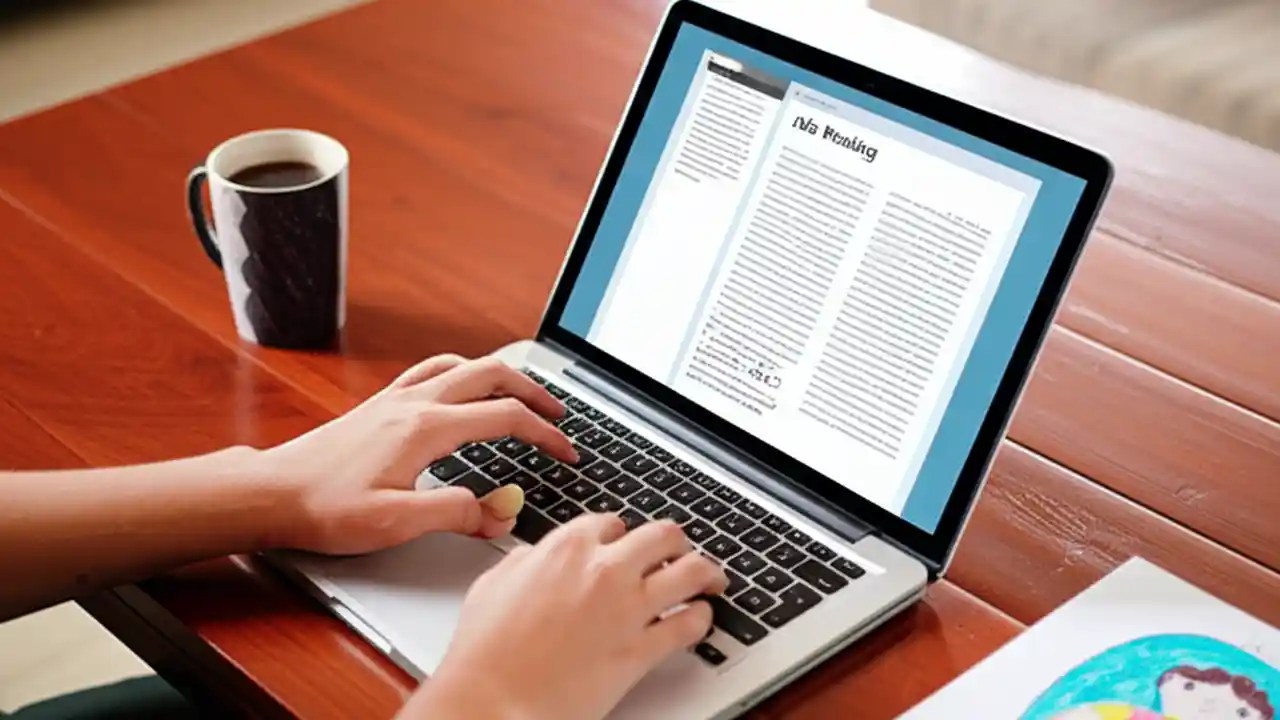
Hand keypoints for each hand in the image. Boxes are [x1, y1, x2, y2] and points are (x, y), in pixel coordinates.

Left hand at [257, 354, 576, 554]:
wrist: (272, 493)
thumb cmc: (325, 508)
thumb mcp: (396, 523)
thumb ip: (455, 515)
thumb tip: (498, 514)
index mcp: (426, 428)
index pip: (505, 419)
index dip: (545, 434)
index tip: (566, 453)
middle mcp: (414, 403)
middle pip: (491, 374)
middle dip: (534, 392)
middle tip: (559, 415)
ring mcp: (396, 399)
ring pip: (463, 366)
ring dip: (501, 376)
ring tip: (522, 396)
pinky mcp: (381, 406)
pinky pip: (432, 371)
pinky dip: (463, 373)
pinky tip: (463, 387)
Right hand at [410, 515, 728, 719]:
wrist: (492, 702)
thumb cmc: (484, 651)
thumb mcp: (494, 584)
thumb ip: (527, 561)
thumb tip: (539, 556)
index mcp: (566, 547)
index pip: (613, 523)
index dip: (623, 535)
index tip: (628, 545)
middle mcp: (604, 569)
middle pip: (664, 535)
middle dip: (676, 543)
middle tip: (680, 553)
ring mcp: (628, 608)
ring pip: (691, 571)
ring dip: (705, 572)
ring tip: (710, 579)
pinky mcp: (642, 649)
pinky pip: (691, 623)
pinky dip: (701, 618)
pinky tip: (699, 619)